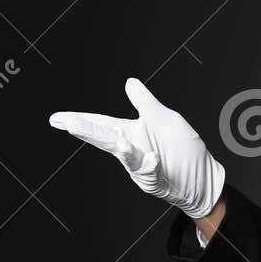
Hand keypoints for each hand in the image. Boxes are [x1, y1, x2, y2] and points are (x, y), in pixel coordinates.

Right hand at [49, 78, 225, 218]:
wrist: (203, 177)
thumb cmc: (183, 150)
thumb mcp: (166, 120)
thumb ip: (147, 103)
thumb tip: (129, 82)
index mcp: (130, 132)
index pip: (100, 123)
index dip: (79, 119)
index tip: (56, 117)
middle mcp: (130, 149)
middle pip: (105, 138)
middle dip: (86, 131)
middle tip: (66, 123)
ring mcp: (140, 166)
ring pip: (126, 156)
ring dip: (120, 148)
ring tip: (118, 140)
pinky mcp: (154, 179)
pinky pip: (149, 171)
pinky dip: (149, 164)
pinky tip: (153, 157)